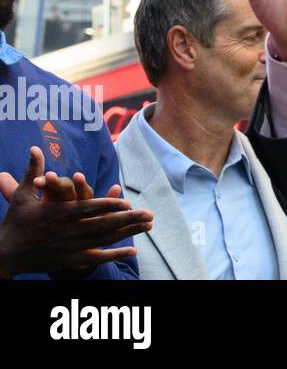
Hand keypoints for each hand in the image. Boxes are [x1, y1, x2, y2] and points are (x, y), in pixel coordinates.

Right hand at [0, 147, 150, 278]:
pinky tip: (134, 250)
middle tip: (151, 214)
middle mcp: (67, 232)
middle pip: (102, 225)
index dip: (107, 206)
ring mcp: (70, 248)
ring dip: (129, 233)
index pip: (87, 209)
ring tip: (149, 226)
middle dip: (128, 220)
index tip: (127, 202)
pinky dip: (115, 254)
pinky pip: (97, 258)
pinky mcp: (70, 261)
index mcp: (58, 214)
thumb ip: (33, 172)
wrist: (4, 256)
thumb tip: (34, 148)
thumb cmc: (15, 223)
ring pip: (104, 240)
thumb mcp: (22, 196)